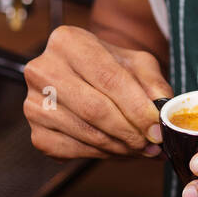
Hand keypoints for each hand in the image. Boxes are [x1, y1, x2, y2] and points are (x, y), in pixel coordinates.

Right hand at [23, 24, 172, 160]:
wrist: (82, 75)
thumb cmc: (110, 66)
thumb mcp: (137, 63)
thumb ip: (153, 84)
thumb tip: (162, 113)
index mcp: (68, 41)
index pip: (109, 79)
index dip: (137, 108)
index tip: (157, 128)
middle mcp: (43, 69)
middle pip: (95, 109)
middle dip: (130, 131)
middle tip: (153, 144)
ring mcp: (34, 103)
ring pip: (85, 132)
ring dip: (120, 146)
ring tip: (142, 148)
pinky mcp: (36, 132)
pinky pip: (73, 150)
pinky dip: (102, 154)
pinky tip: (119, 149)